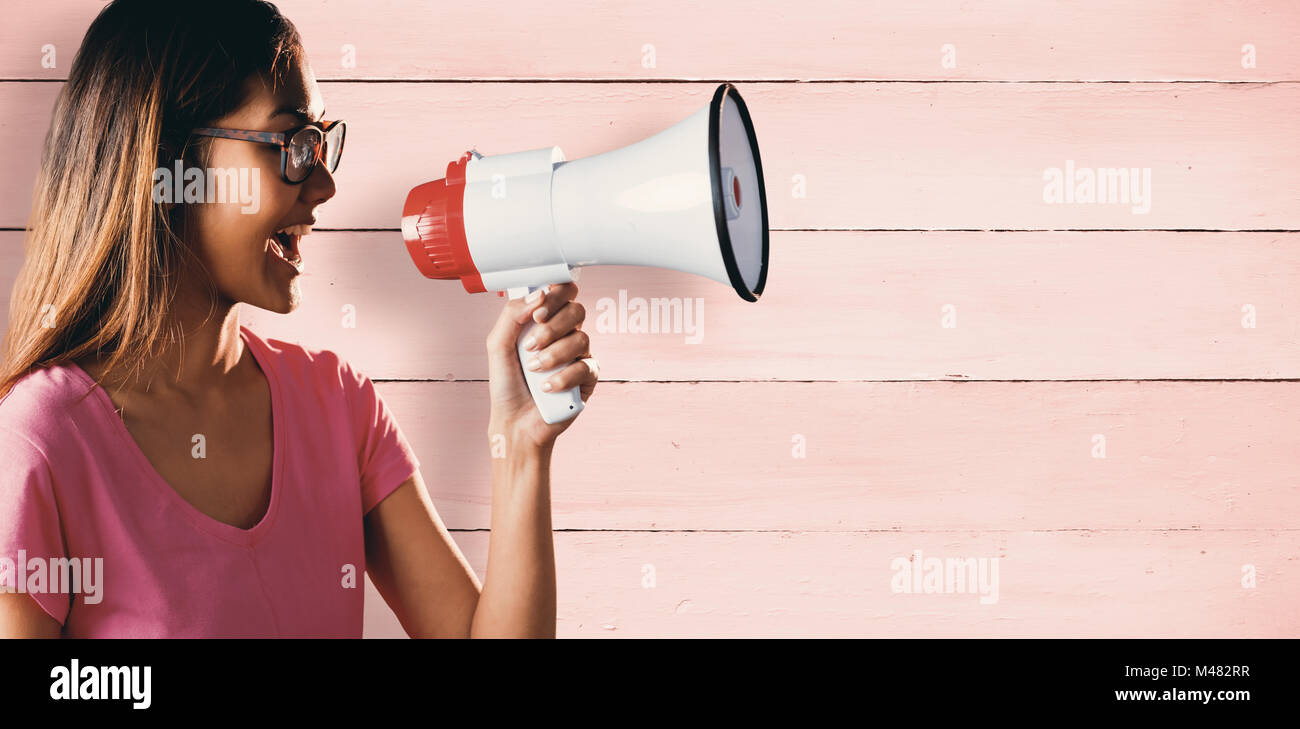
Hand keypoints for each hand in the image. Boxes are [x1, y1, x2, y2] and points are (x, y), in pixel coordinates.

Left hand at [485, 281, 598, 450]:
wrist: (514, 420)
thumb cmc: (507, 384)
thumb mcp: (497, 345)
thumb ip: (512, 315)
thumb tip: (538, 294)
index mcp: (545, 321)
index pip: (563, 293)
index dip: (556, 295)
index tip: (537, 312)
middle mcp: (565, 334)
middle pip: (576, 310)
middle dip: (552, 327)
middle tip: (531, 345)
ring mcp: (579, 355)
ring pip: (581, 338)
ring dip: (553, 354)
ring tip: (534, 369)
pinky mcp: (588, 378)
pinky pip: (586, 367)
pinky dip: (564, 377)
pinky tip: (547, 387)